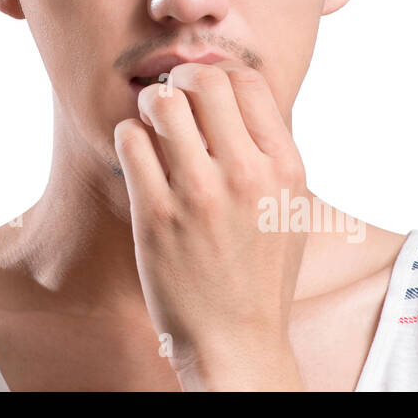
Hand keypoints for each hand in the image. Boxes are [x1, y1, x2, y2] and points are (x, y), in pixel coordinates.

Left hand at [113, 60, 307, 390]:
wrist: (235, 341)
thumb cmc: (259, 272)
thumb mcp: (289, 206)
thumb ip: (268, 152)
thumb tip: (234, 97)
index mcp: (285, 167)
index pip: (247, 80)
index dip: (218, 77)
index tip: (203, 98)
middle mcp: (246, 174)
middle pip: (203, 79)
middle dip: (178, 82)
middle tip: (169, 104)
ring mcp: (200, 193)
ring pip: (161, 102)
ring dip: (148, 106)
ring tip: (150, 128)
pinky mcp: (157, 214)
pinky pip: (130, 140)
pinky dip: (128, 139)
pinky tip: (138, 159)